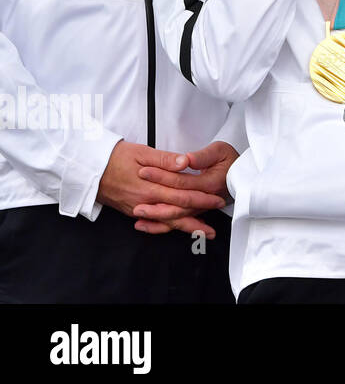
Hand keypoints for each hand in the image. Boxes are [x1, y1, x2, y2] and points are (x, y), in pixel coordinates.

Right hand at [97, 140, 226, 233]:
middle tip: (217, 214)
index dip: (202, 198)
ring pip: (167, 221)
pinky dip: (166, 227)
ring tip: (204, 231)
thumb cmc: (115, 157)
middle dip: (200, 214)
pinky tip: (177, 229)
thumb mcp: (142, 152)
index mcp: (150, 186)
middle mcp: (145, 202)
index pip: (182, 195)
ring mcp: (137, 209)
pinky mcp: (132, 212)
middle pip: (177, 211)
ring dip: (187, 226)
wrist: (89, 168)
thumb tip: (185, 163)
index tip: (217, 198)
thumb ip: (165, 159)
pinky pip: (153, 223)